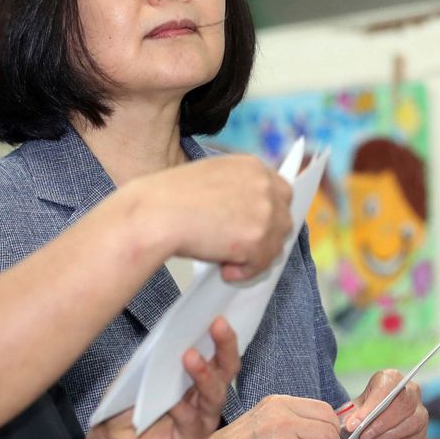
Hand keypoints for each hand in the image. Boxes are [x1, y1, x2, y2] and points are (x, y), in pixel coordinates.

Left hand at [88, 317, 240, 438]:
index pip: (219, 355)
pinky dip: (182, 410)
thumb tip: (170, 331)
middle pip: (226, 372)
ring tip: (190, 357)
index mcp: (198, 379)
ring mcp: (201, 422)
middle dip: (224, 347)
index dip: (223, 336)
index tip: (219, 314)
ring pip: (214, 398)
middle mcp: (206, 398)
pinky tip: (173, 400)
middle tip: (218, 325)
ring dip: (204, 376)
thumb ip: (158, 355)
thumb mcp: (141, 372)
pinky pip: (191, 423)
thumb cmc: (129, 405)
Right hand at [132, 155, 292, 282]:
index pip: (281, 191)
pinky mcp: (257, 239)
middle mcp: (264, 185)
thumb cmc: (169, 198)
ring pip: (274, 245)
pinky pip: (260, 265)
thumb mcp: (210, 178)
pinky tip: (224, 270)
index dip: (270, 213)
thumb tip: (246, 216)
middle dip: (266, 237)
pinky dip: (243, 272)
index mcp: (252, 166)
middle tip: (240, 249)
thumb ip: (235, 190)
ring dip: (253, 257)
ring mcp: (264, 212)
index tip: (258, 227)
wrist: (155, 213)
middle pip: (283, 219)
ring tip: (226, 260)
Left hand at [344, 370, 427, 438]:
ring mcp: (420, 416)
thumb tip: (351, 424)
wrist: (374, 426)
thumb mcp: (354, 408)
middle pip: (403, 407)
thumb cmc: (365, 412)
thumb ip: (351, 414)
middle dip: (379, 425)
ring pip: (408, 428)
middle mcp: (412, 394)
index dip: (371, 407)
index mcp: (392, 379)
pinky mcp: (421, 437)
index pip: (387, 388)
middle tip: (361, 436)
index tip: (355, 422)